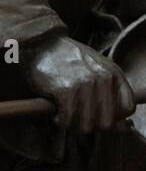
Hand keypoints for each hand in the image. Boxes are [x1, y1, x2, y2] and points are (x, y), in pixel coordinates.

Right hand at [20, 34, 135, 131]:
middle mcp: (103, 79)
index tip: (99, 116)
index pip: (128, 108)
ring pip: (86, 125)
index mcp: (114, 73)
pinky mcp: (66, 90)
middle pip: (106, 123)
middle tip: (78, 118)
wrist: (42, 43)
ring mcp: (85, 84)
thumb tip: (123, 126)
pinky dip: (60, 121)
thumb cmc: (68, 59)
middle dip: (91, 125)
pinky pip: (67, 120)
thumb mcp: (96, 70)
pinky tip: (56, 112)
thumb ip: (110, 94)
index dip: (115, 118)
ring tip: (66, 115)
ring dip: (73, 125)